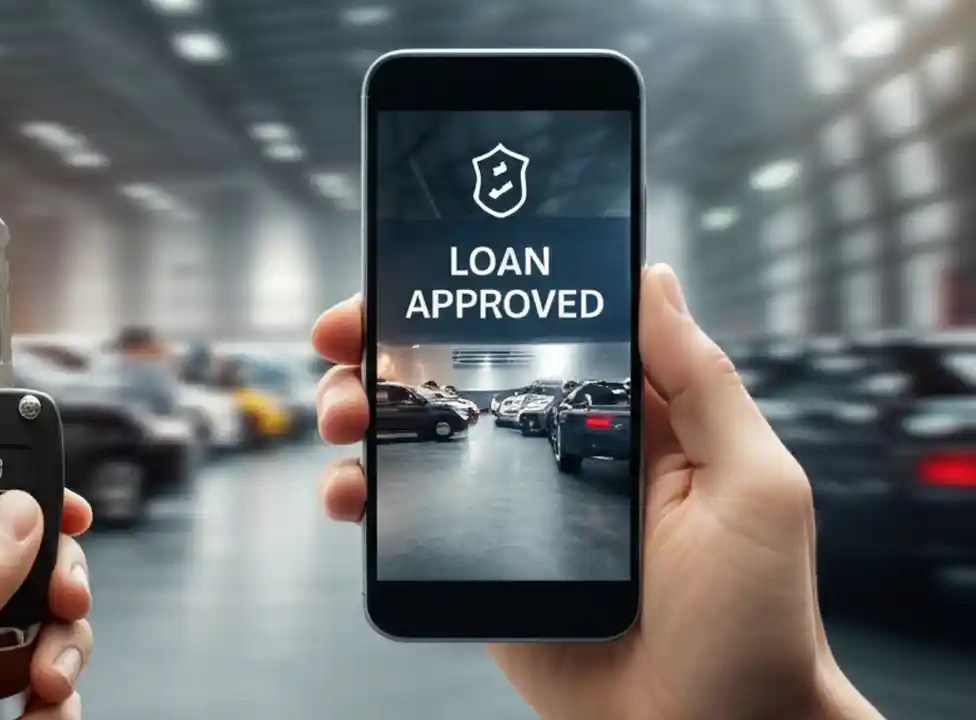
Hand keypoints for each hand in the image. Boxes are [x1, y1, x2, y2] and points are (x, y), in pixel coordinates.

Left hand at [0, 489, 93, 719]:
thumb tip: (14, 509)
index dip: (3, 495)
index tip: (64, 502)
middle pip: (12, 564)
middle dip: (50, 583)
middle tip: (65, 598)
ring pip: (43, 622)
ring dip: (62, 650)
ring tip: (43, 689)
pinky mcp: (0, 713)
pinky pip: (54, 680)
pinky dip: (59, 703)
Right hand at [311, 264, 882, 719]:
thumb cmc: (756, 620)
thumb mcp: (754, 486)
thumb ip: (703, 384)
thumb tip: (652, 282)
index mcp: (626, 415)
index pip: (537, 332)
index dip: (472, 298)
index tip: (412, 273)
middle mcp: (560, 450)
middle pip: (459, 377)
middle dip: (389, 348)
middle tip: (344, 341)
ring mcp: (513, 508)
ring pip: (419, 441)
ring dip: (362, 414)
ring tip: (342, 419)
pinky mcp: (480, 563)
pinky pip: (410, 519)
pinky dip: (365, 498)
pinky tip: (350, 496)